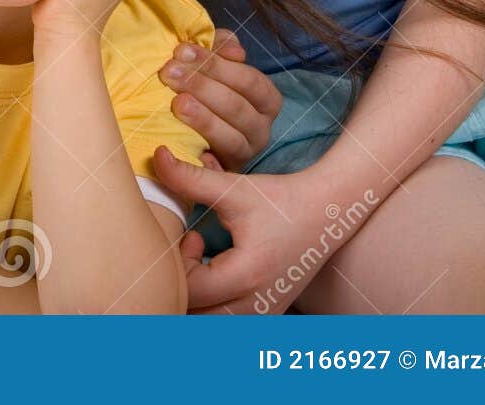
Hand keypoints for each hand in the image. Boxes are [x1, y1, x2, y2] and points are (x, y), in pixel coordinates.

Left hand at [152, 147, 363, 313]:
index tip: (192, 236)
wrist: (327, 212)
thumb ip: (190, 179)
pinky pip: (227, 323)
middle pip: (196, 316)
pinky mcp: (268, 315)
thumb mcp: (233, 188)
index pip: (190, 291)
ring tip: (203, 266)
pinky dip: (214, 305)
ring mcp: (264, 315)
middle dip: (183, 285)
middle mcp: (257, 305)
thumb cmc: (280, 200)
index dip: (178, 262)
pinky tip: (219, 275)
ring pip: (210, 324)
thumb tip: (157, 158)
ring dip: (198, 299)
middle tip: (191, 255)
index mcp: (247, 276)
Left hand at [159, 29, 281, 170]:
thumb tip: (233, 50)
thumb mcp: (215, 63)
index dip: (216, 64)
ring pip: (231, 138)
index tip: (182, 52)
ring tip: (177, 104)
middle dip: (202, 87)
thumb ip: (222, 48)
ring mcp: (243, 154)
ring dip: (202, 119)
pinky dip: (198, 161)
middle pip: (238, 107)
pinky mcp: (224, 176)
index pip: (249, 80)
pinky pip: (214, 171)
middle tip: (169, 73)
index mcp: (265, 100)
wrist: (189, 136)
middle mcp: (260, 129)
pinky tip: (173, 149)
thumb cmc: (206, 89)